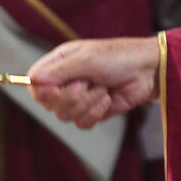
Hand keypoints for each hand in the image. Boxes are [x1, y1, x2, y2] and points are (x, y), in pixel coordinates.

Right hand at [27, 36, 160, 128]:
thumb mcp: (88, 59)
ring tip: (103, 89)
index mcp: (60, 63)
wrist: (147, 72)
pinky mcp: (91, 112)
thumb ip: (60, 70)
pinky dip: (96, 113)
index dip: (43, 91)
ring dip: (88, 104)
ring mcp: (78, 98)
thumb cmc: (119, 57)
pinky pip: (81, 123)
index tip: (57, 89)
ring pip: (65, 116)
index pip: (35, 83)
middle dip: (72, 97)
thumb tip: (33, 79)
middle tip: (88, 84)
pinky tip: (108, 99)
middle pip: (48, 104)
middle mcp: (65, 81)